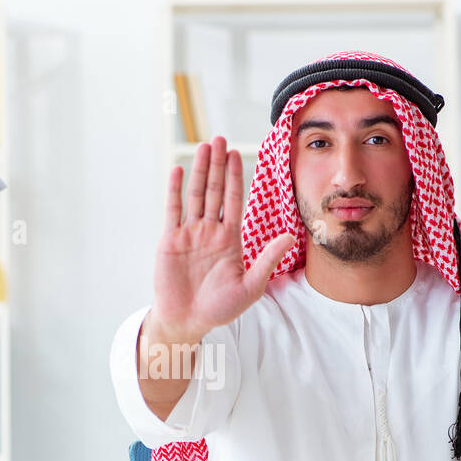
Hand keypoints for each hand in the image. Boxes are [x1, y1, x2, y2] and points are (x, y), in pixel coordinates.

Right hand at [150, 135, 294, 341]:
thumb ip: (267, 259)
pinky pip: (173, 210)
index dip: (236, 176)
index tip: (237, 153)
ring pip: (195, 195)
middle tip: (220, 138)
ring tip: (203, 146)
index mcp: (229, 239)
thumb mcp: (250, 286)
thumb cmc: (220, 308)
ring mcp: (189, 234)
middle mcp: (209, 231)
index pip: (234, 200)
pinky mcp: (170, 240)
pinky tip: (178, 169)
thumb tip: (290, 237)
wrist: (188, 321)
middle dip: (218, 165)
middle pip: (215, 191)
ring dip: (199, 170)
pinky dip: (175, 190)